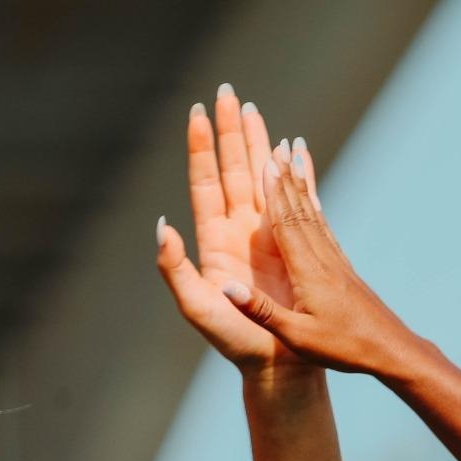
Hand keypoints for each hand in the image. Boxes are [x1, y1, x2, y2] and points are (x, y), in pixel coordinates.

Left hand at [154, 84, 312, 372]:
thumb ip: (175, 269)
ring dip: (261, 145)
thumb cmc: (237, 342)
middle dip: (231, 133)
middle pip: (235, 170)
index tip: (197, 113)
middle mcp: (241, 233)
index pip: (206, 183)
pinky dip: (298, 175)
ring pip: (264, 180)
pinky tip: (296, 152)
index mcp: (215, 241)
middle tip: (230, 94)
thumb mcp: (196, 308)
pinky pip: (297, 201)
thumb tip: (163, 225)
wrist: (280, 366)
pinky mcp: (297, 248)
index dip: (201, 148)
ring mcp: (270, 239)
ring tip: (259, 112)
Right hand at [220, 144, 418, 377]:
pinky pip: (325, 228)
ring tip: (293, 154)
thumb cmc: (345, 349)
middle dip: (284, 174)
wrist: (392, 353)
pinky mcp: (345, 269)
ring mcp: (337, 262)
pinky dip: (315, 206)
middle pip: (299, 207)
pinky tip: (313, 198)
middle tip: (276, 142)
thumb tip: (225, 287)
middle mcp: (323, 258)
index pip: (286, 222)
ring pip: (314, 213)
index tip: (265, 157)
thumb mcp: (297, 338)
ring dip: (300, 182)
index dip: (274, 190)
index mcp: (309, 271)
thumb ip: (261, 312)